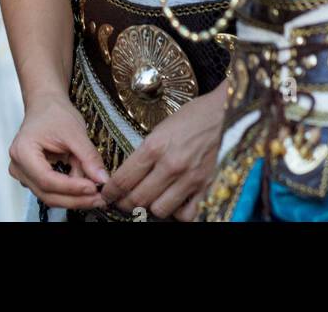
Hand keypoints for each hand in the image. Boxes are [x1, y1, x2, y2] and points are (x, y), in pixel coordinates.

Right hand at [9, 93, 108, 211]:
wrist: (45, 104)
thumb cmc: (55, 113)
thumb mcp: (75, 132)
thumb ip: (88, 157)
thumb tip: (102, 180)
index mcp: (23, 151)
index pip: (47, 180)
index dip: (72, 188)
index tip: (94, 188)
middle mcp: (18, 166)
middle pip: (47, 193)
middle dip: (75, 198)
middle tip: (99, 198)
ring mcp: (22, 174)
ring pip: (50, 196)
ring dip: (74, 197)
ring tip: (96, 193)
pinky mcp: (31, 177)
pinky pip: (51, 191)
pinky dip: (69, 192)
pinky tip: (86, 187)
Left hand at [101, 86, 225, 220]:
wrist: (221, 113)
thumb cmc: (189, 117)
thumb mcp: (159, 129)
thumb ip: (146, 153)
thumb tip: (130, 174)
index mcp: (154, 146)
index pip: (124, 178)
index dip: (111, 191)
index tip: (106, 193)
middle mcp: (170, 164)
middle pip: (138, 198)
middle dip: (125, 203)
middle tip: (122, 201)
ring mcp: (188, 178)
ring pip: (159, 210)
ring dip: (151, 208)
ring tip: (148, 200)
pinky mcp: (204, 186)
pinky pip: (186, 214)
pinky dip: (177, 213)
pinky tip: (173, 204)